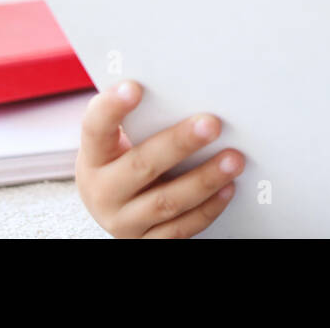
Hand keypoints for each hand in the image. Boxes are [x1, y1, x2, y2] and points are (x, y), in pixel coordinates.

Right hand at [75, 80, 244, 237]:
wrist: (116, 208)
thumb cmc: (126, 161)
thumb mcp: (121, 141)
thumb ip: (144, 118)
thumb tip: (187, 88)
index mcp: (94, 157)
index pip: (96, 128)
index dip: (112, 108)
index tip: (134, 87)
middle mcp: (102, 192)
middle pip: (140, 166)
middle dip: (179, 144)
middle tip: (211, 124)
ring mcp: (124, 222)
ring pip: (166, 202)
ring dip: (204, 179)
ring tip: (234, 159)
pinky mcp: (147, 242)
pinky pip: (180, 229)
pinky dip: (208, 209)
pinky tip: (228, 188)